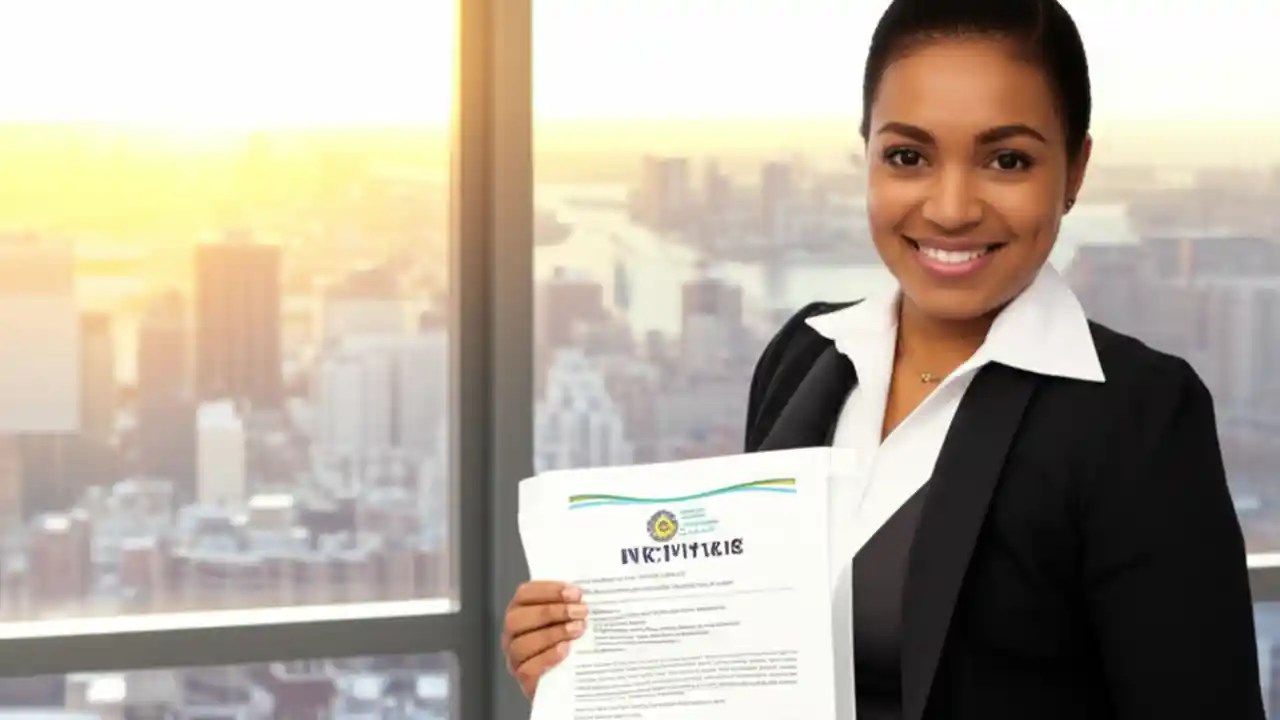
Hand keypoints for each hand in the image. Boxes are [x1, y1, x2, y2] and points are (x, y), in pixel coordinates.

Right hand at [502, 581, 588, 699]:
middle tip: (580, 611)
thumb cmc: (568, 640)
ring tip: (578, 629)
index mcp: (519, 611)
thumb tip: (582, 595)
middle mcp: (511, 634)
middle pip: (518, 618)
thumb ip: (570, 604)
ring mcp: (514, 657)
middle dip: (551, 611)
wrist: (568, 677)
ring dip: (553, 634)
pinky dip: (548, 657)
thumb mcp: (567, 618)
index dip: (549, 590)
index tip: (575, 592)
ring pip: (521, 644)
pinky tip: (566, 649)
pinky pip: (528, 669)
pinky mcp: (523, 678)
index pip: (524, 594)